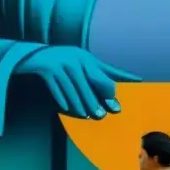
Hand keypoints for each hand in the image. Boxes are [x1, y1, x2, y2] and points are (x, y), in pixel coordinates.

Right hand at [15, 46, 140, 118]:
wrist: (33, 54)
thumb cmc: (63, 61)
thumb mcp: (81, 63)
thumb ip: (99, 73)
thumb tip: (118, 86)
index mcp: (86, 57)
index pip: (105, 70)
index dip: (118, 79)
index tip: (136, 84)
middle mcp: (75, 58)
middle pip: (88, 82)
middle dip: (95, 99)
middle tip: (102, 114)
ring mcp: (60, 63)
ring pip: (73, 88)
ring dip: (80, 103)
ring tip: (87, 115)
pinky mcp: (47, 69)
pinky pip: (57, 88)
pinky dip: (62, 99)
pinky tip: (68, 109)